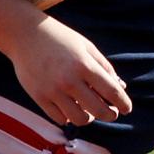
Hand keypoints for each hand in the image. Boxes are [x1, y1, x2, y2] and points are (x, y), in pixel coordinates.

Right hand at [7, 17, 132, 125]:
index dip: (123, 103)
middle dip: (109, 115)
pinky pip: (59, 118)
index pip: (111, 92)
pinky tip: (72, 110)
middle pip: (97, 110)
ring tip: (90, 112)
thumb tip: (120, 88)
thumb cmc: (61, 39)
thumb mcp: (87, 47)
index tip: (127, 109)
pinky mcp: (39, 97)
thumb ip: (104, 67)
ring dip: (89, 118)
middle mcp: (70, 80)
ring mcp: (53, 91)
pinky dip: (69, 117)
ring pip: (79, 119)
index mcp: (85, 65)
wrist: (26, 34)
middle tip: (112, 113)